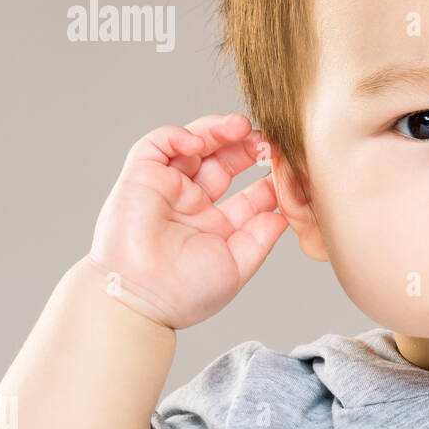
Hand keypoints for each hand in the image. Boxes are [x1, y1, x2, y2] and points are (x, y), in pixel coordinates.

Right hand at [87, 114, 288, 329]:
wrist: (141, 300)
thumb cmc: (184, 293)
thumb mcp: (237, 265)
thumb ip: (261, 237)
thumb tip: (283, 213)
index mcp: (215, 226)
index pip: (248, 194)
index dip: (269, 179)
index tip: (288, 169)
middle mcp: (191, 205)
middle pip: (224, 162)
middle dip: (247, 147)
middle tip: (269, 142)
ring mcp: (166, 189)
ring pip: (194, 145)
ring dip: (219, 131)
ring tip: (242, 127)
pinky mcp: (139, 177)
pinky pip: (157, 144)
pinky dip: (179, 135)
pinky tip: (200, 141)